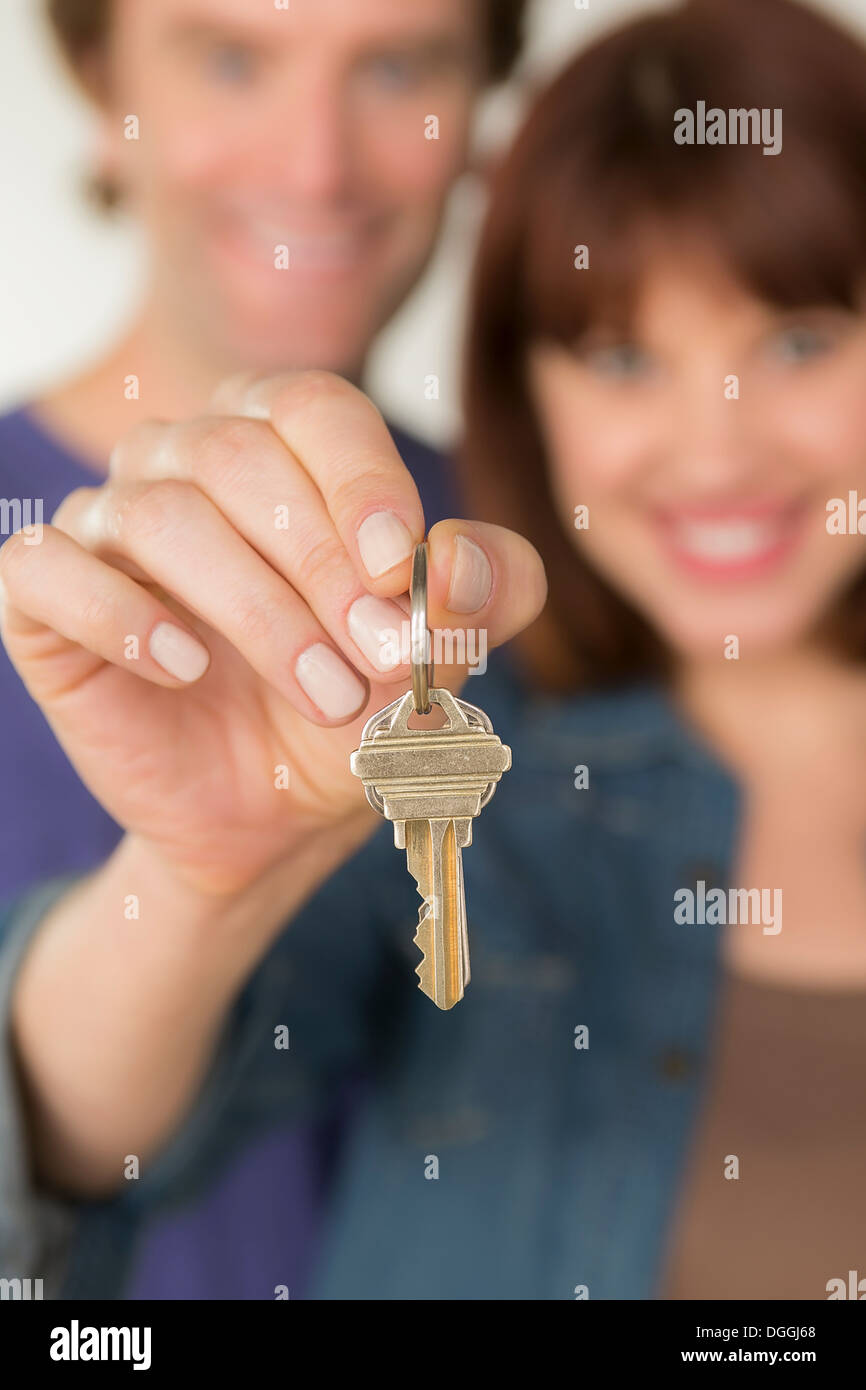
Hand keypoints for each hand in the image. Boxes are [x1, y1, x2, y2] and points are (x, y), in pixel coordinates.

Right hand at [0, 372, 545, 894]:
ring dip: (253, 609)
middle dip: (319, 565)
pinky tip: (185, 668)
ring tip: (321, 691)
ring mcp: (105, 523)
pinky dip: (123, 616)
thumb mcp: (436, 657)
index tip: (396, 570)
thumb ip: (478, 598)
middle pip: (235, 457)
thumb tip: (458, 557)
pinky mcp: (44, 597)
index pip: (311, 409)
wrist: (274, 811)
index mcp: (279, 444)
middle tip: (376, 660)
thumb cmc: (351, 706)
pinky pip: (48, 567)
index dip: (359, 480)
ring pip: (157, 514)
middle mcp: (182, 462)